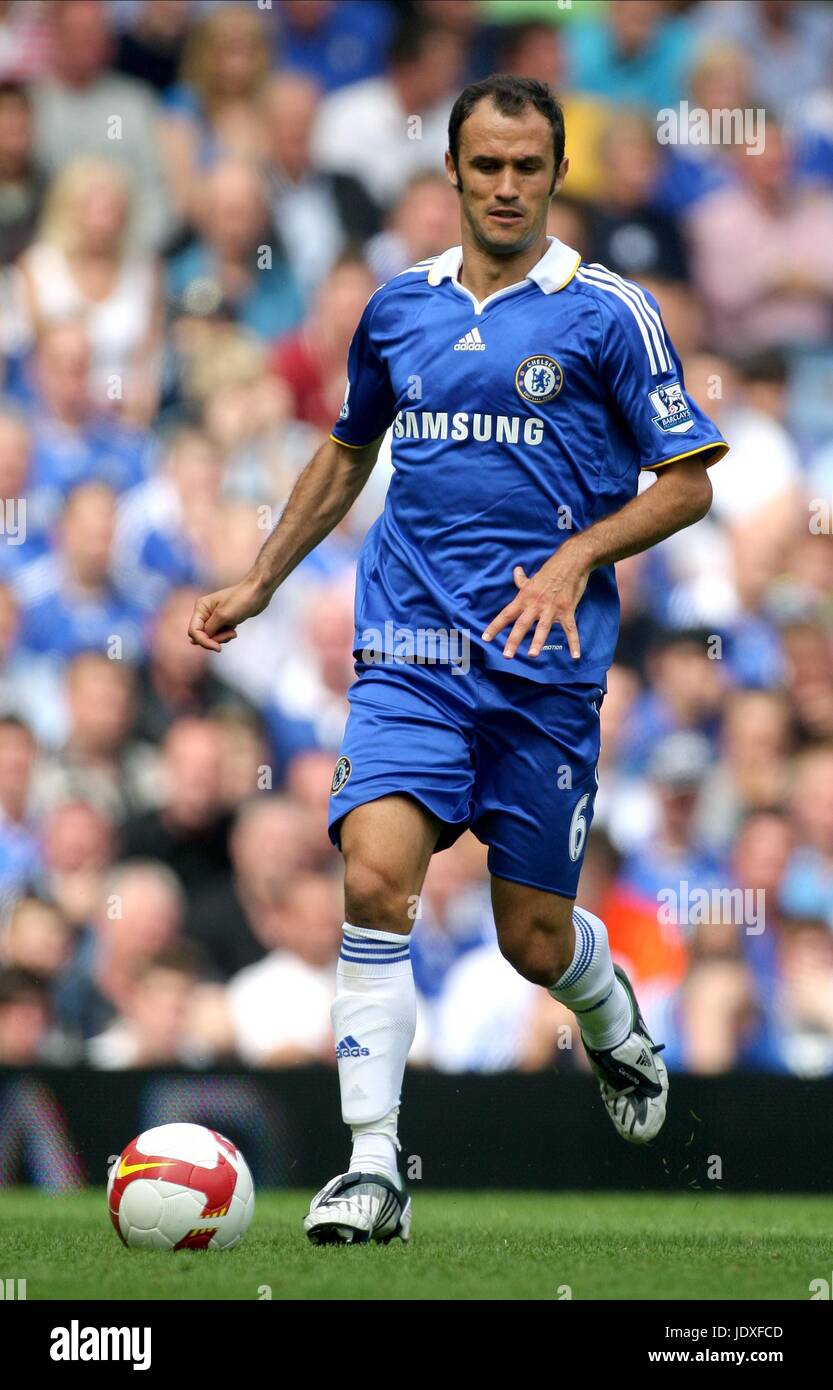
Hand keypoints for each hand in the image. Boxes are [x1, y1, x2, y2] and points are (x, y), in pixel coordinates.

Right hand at [187, 577, 270, 651]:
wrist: (258, 592)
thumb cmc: (241, 601)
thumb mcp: (223, 616)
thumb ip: (209, 629)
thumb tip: (194, 641)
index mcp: (201, 607)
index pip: (193, 631)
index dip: (204, 642)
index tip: (218, 647)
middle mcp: (205, 612)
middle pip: (201, 635)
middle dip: (214, 639)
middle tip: (229, 635)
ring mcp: (213, 616)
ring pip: (211, 636)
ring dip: (222, 638)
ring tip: (233, 632)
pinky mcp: (223, 620)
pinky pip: (219, 634)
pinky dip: (225, 635)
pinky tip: (234, 631)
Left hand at [481, 544, 590, 659]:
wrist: (571, 562)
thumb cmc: (551, 570)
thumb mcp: (533, 577)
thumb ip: (522, 580)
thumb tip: (516, 571)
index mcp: (524, 598)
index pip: (506, 614)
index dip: (495, 626)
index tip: (485, 638)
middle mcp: (535, 605)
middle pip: (522, 624)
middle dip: (514, 640)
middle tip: (507, 656)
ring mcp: (552, 608)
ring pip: (543, 628)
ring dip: (537, 642)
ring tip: (532, 655)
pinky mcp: (567, 610)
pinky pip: (571, 629)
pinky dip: (574, 643)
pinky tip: (575, 656)